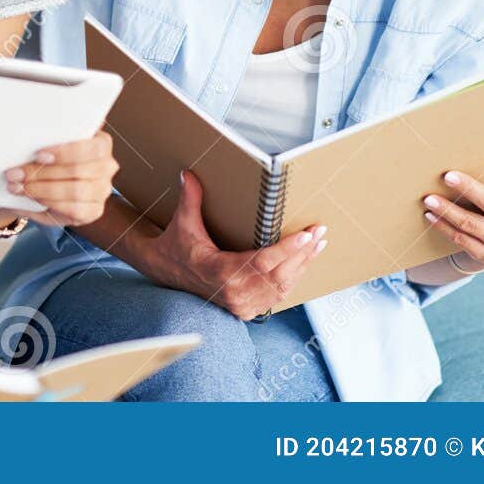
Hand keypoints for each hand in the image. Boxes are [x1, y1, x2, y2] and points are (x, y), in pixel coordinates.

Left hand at [1, 129, 118, 227]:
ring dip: (41, 189)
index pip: (93, 147)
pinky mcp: (94, 210)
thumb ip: (51, 134)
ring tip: (18, 186)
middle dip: (41, 172)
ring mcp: (102, 190)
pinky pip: (74, 209)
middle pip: (77, 170)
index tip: (38, 155)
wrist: (47, 184)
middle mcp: (107, 166)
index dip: (66, 151)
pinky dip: (49, 203)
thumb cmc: (49, 157)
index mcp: (101, 143)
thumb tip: (36, 123)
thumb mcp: (50, 141)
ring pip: (74, 190)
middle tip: (15, 174)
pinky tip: (33, 197)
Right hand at [140, 170, 327, 319]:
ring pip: (282, 286)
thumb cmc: (176, 248)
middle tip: (318, 232)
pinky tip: (304, 262)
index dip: (287, 249)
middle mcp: (234, 293)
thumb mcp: (182, 223)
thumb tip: (189, 174)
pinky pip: (277, 295)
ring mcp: (241, 305)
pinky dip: (293, 278)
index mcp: (219, 272)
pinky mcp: (246, 309)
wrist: (165, 274)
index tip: (306, 235)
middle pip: (279, 274)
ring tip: (318, 244)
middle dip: (302, 252)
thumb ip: (190, 199)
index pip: (262, 262)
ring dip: (302, 265)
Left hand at [424, 168, 483, 267]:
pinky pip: (461, 240)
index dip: (471, 181)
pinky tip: (432, 217)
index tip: (450, 174)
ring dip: (446, 211)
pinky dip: (444, 228)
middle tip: (442, 182)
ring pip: (469, 224)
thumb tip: (459, 163)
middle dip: (463, 191)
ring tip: (429, 201)